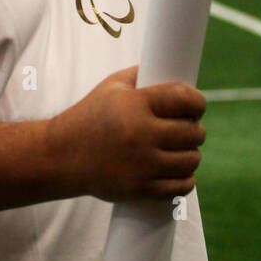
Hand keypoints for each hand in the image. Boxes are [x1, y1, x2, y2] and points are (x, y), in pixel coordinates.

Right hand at [47, 65, 205, 201]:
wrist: (61, 155)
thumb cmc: (89, 116)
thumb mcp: (111, 86)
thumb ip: (141, 75)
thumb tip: (173, 72)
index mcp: (135, 104)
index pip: (184, 98)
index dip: (198, 101)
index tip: (197, 106)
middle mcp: (141, 133)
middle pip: (193, 132)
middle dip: (195, 129)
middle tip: (188, 128)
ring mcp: (142, 164)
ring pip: (191, 160)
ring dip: (192, 154)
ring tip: (183, 150)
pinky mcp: (140, 188)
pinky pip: (181, 186)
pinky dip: (186, 179)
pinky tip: (180, 171)